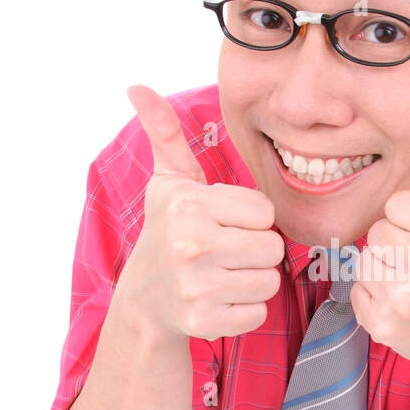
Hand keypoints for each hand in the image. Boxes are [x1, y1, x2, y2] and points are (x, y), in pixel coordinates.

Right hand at [117, 85, 284, 340]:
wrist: (144, 298)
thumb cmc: (167, 230)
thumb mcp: (169, 180)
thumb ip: (165, 132)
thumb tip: (137, 87)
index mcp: (189, 207)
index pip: (265, 212)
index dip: (250, 217)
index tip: (224, 221)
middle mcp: (191, 247)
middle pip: (272, 248)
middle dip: (256, 249)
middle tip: (227, 249)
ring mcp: (197, 288)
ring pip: (269, 281)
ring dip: (252, 278)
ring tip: (223, 272)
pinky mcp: (205, 322)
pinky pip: (258, 313)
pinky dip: (244, 309)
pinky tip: (219, 297)